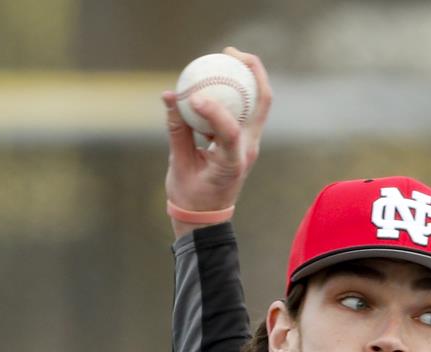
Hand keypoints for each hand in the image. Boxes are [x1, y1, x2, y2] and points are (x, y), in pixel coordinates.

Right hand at [162, 46, 272, 231]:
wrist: (206, 218)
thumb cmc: (191, 196)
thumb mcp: (179, 165)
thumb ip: (176, 130)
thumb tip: (168, 95)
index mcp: (232, 163)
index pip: (230, 131)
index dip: (214, 111)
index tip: (193, 97)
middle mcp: (248, 149)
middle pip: (261, 101)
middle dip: (252, 71)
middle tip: (229, 53)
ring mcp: (250, 144)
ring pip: (258, 102)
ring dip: (247, 76)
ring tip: (226, 56)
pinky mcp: (244, 141)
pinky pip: (244, 108)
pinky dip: (233, 90)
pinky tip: (217, 75)